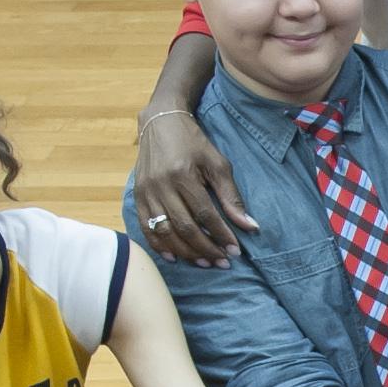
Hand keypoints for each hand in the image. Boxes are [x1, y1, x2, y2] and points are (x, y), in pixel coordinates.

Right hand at [131, 104, 255, 266]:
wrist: (161, 123)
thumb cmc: (194, 144)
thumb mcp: (217, 164)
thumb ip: (232, 196)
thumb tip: (250, 226)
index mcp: (183, 175)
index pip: (205, 214)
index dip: (221, 235)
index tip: (235, 251)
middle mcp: (161, 185)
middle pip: (184, 227)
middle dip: (206, 249)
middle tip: (222, 262)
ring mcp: (146, 192)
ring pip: (165, 231)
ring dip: (186, 252)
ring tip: (204, 263)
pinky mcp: (137, 196)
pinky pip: (146, 227)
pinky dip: (159, 246)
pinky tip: (174, 258)